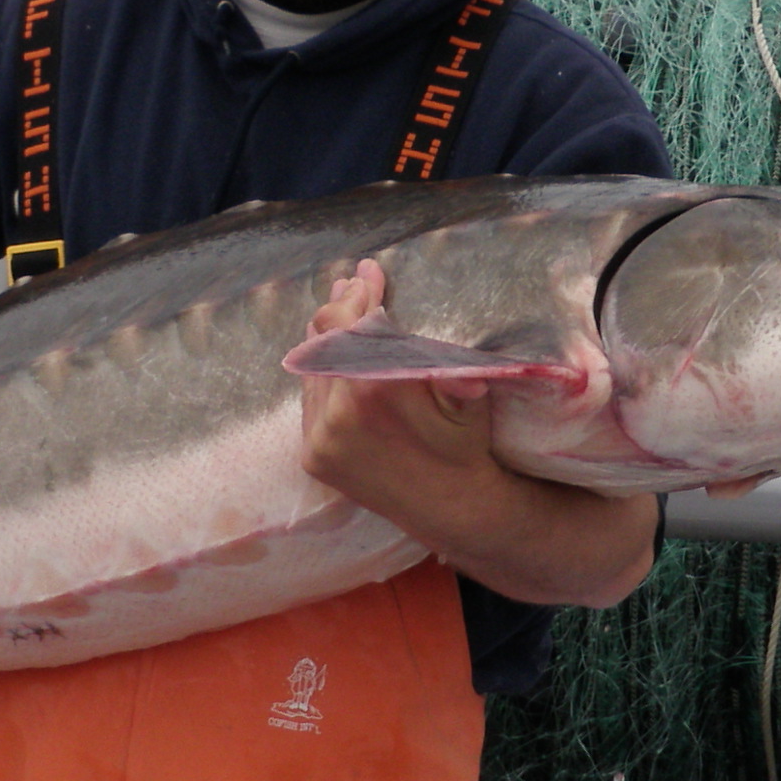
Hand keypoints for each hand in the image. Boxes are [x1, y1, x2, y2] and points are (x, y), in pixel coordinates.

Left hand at [296, 259, 656, 609]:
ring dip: (325, 337)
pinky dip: (320, 373)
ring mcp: (319, 439)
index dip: (359, 294)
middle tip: (354, 280)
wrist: (453, 509)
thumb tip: (456, 363)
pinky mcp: (313, 457)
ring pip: (311, 370)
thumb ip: (454, 370)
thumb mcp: (470, 398)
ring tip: (341, 307)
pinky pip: (309, 401)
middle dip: (341, 306)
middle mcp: (336, 416)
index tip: (369, 271)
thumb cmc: (466, 445)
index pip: (351, 325)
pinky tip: (331, 354)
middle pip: (324, 342)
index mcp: (373, 393)